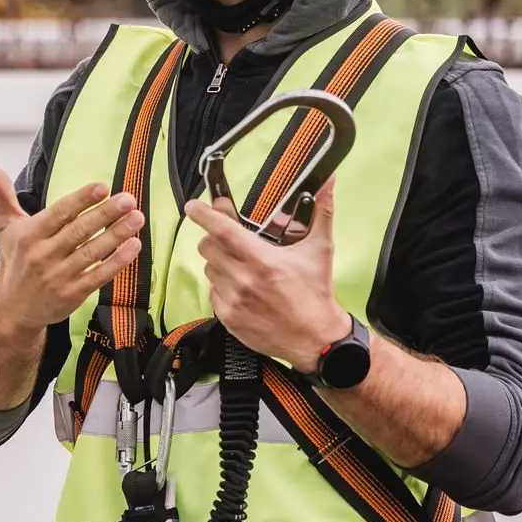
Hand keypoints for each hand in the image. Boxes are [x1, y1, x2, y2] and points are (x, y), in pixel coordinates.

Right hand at [0, 165, 143, 331]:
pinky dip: (118, 262)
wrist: (11, 308)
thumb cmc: (14, 261)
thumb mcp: (5, 226)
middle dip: (106, 214)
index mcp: (29, 235)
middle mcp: (43, 255)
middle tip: (128, 199)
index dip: (81, 200)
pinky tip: (133, 246)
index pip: (59, 213)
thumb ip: (1, 194)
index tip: (101, 187)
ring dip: (117, 235)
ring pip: (92, 252)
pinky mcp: (72, 294)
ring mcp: (58, 276)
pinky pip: (98, 276)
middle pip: (79, 231)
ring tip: (136, 218)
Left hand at [185, 179, 349, 373]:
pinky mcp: (227, 318)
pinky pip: (212, 292)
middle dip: (215, 239)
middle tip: (230, 241)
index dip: (205, 215)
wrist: (315, 338)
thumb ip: (322, 212)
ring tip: (242, 267)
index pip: (223, 231)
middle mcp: (244, 280)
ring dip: (220, 263)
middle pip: (208, 247)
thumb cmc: (316, 293)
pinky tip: (242, 288)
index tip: (194, 206)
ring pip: (210, 269)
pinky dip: (222, 286)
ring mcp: (233, 300)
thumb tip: (328, 182)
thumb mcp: (320, 250)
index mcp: (263, 260)